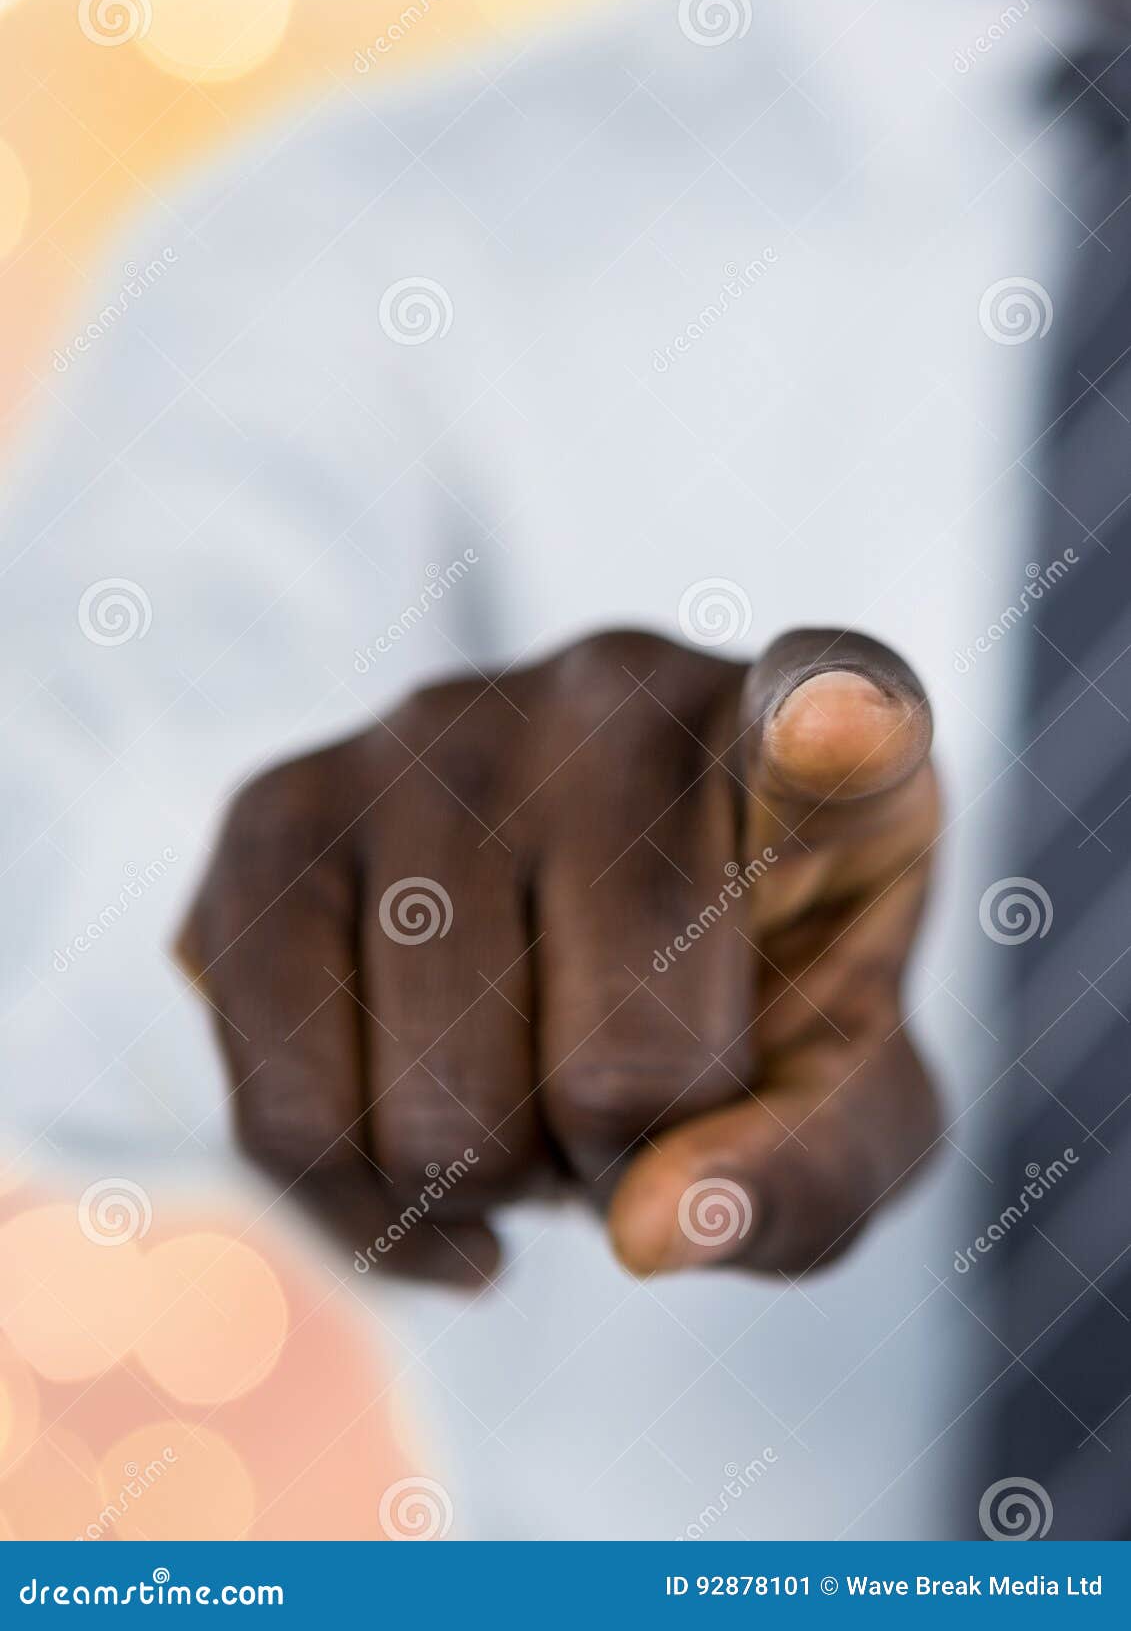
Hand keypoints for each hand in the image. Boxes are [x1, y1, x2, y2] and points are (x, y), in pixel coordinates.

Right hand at [177, 628, 939, 1284]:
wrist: (570, 941)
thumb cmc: (736, 1007)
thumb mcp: (841, 1103)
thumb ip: (810, 1173)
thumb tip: (652, 1232)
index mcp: (805, 738)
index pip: (842, 710)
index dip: (842, 731)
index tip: (849, 726)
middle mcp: (614, 693)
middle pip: (624, 1065)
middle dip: (621, 1162)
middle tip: (620, 1100)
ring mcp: (435, 732)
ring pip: (441, 1108)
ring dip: (493, 1179)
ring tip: (522, 1092)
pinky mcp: (280, 806)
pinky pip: (286, 1111)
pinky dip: (362, 1215)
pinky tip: (419, 1182)